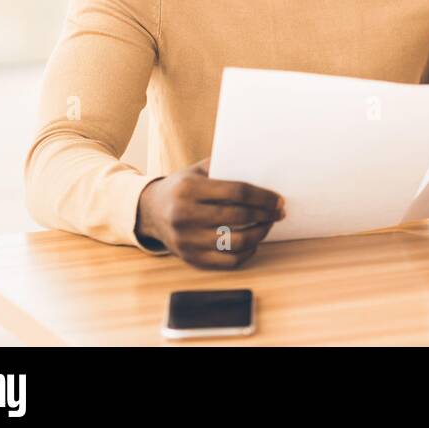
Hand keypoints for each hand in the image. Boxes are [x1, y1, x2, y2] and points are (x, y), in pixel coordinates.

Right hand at [134, 158, 284, 268]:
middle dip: (265, 215)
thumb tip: (263, 167)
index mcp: (189, 189)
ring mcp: (186, 240)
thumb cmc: (183, 187)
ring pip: (236, 242)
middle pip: (239, 217)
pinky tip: (254, 242)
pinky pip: (228, 261)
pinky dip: (247, 252)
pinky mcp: (190, 258)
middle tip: (278, 212)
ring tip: (267, 225)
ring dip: (260, 234)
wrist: (150, 211)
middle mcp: (185, 215)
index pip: (237, 192)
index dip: (263, 197)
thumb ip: (225, 166)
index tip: (278, 199)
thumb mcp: (198, 170)